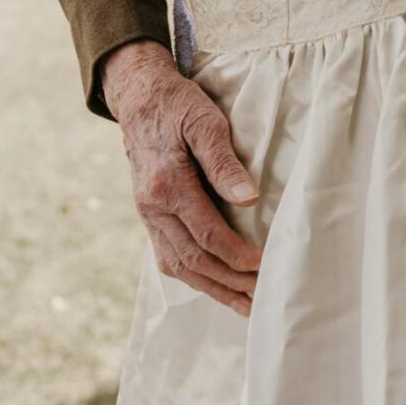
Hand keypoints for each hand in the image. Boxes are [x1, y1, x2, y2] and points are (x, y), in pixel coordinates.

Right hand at [102, 39, 261, 314]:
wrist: (140, 98)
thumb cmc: (178, 105)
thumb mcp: (205, 121)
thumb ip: (224, 162)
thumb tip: (249, 198)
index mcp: (167, 185)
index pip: (207, 233)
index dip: (237, 255)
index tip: (265, 265)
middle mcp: (153, 207)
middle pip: (193, 258)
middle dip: (230, 281)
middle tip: (263, 296)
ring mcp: (148, 215)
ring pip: (179, 265)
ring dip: (214, 288)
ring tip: (246, 305)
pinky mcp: (150, 217)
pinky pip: (169, 256)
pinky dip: (194, 277)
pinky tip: (215, 286)